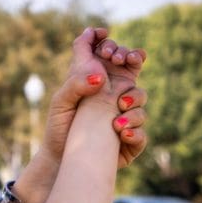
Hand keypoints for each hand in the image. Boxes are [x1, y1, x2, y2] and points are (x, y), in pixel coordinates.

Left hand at [42, 28, 147, 168]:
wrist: (60, 156)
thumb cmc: (60, 124)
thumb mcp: (61, 100)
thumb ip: (75, 82)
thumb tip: (100, 77)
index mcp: (100, 79)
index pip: (114, 54)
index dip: (115, 46)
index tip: (108, 49)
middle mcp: (115, 93)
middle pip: (133, 66)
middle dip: (130, 57)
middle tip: (118, 60)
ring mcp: (126, 113)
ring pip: (141, 97)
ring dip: (133, 96)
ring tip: (118, 105)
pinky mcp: (131, 138)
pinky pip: (142, 132)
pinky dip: (134, 129)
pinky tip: (119, 129)